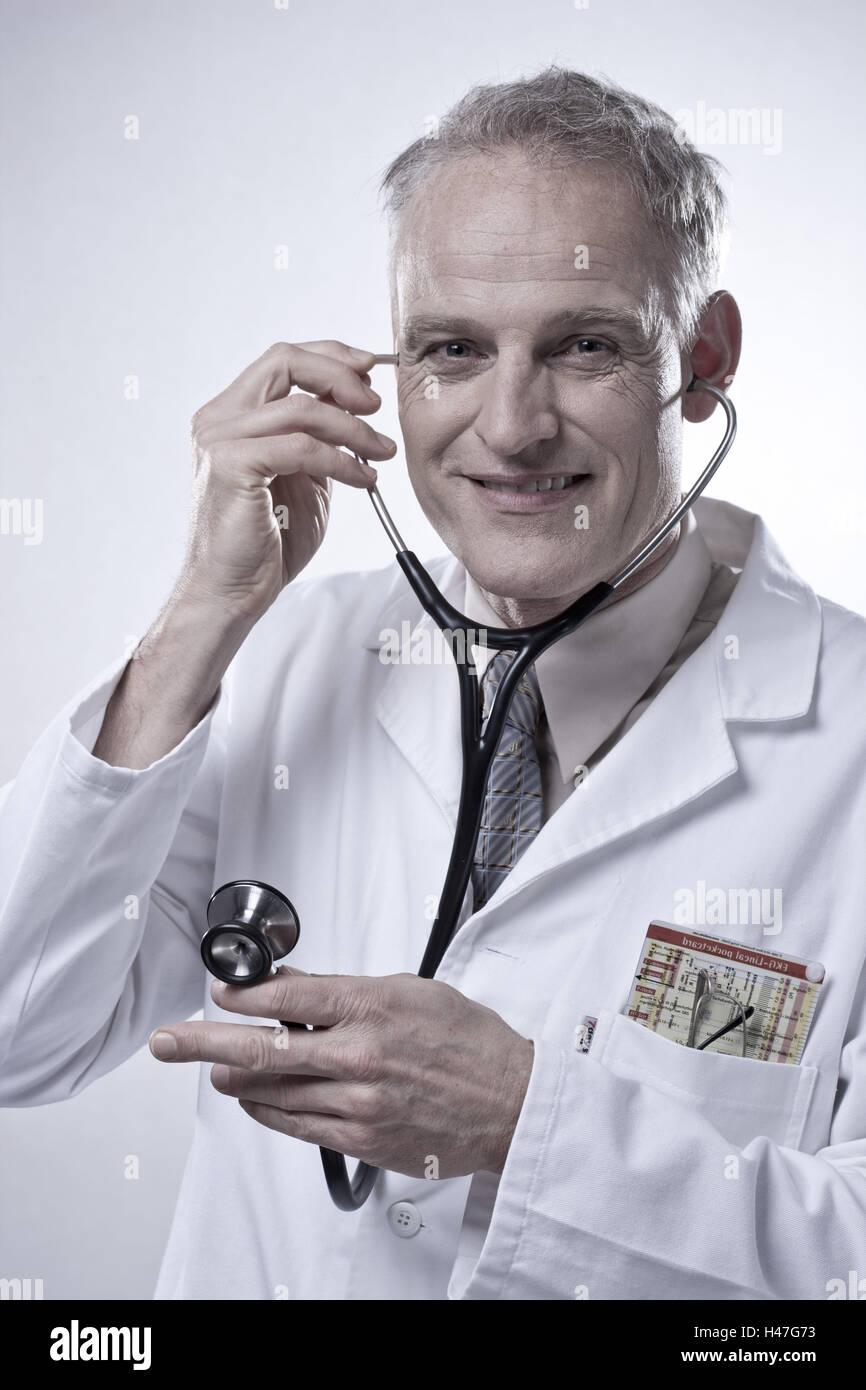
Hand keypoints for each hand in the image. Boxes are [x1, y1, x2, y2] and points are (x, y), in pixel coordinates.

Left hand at [149, 970, 533, 1178]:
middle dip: (204, 1042)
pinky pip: (295, 1125)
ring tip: (213, 1067)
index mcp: (372, 1008)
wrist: (508, 1101)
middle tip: (169, 1041)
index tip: (217, 993)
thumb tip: (288, 987)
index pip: (286, 999)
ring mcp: (357, 1104)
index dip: (241, 996)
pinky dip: (267, 1109)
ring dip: (234, 1078)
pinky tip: (253, 1098)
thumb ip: (342, 991)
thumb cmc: (467, 1042)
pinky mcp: (359, 1140)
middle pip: (262, 1049)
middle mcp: (359, 1057)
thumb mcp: (408, 990)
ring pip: (272, 1091)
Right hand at [181, 340, 397, 621]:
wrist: (234, 591)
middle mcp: (218, 418)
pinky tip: (362, 478)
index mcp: (231, 414)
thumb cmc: (268, 540)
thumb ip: (318, 435)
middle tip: (376, 405)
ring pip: (302, 408)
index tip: (371, 370)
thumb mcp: (304, 474)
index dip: (331, 356)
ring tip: (382, 452)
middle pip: (286, 361)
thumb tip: (355, 399)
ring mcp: (220, 440)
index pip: (283, 359)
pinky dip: (341, 460)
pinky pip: (302, 447)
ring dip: (354, 429)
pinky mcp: (231, 466)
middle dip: (341, 376)